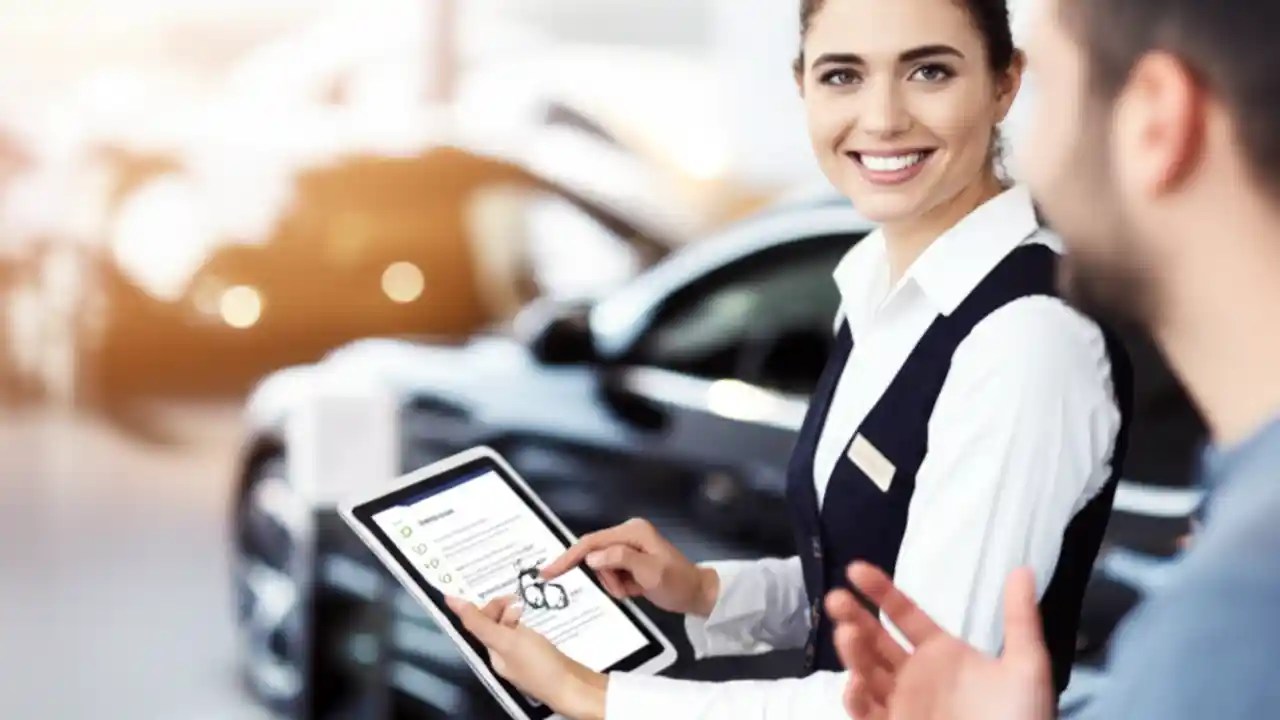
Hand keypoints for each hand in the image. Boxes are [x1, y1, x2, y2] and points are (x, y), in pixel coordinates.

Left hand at [446, 595, 608, 719]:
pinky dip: (528, 624)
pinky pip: (526, 636)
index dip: (488, 607)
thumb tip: (449, 600)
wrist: (574, 687)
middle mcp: (504, 657)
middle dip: (501, 609)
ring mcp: (523, 659)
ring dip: (515, 615)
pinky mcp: (539, 658)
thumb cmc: (539, 664)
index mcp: (493, 654)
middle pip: (494, 626)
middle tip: (518, 599)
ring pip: (511, 630)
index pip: (480, 624)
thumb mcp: (505, 640)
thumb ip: (478, 622)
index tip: (507, 596)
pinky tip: (539, 620)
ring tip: (527, 608)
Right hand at [541, 518, 719, 617]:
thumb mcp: (650, 573)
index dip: (568, 557)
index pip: (591, 542)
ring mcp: (628, 547)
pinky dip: (619, 586)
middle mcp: (628, 534)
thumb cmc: (677, 583)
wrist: (697, 594)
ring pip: (601, 568)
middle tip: (624, 590)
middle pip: (595, 556)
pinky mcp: (629, 560)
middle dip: (605, 578)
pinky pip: (611, 574)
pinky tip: (635, 589)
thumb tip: (591, 557)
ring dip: (613, 584)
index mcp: (632, 531)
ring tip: (634, 591)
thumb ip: (620, 560)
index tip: (547, 572)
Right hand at [825, 562, 1055, 719]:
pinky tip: (857, 684)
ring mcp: (902, 704)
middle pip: (875, 639)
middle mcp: (916, 675)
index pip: (904, 614)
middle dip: (853, 617)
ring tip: (847, 632)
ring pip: (866, 671)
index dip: (880, 591)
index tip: (855, 569)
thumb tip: (1023, 569)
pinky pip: (867, 712)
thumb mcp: (1027, 668)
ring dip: (853, 651)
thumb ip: (1019, 619)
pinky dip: (857, 699)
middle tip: (836, 599)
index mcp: (942, 653)